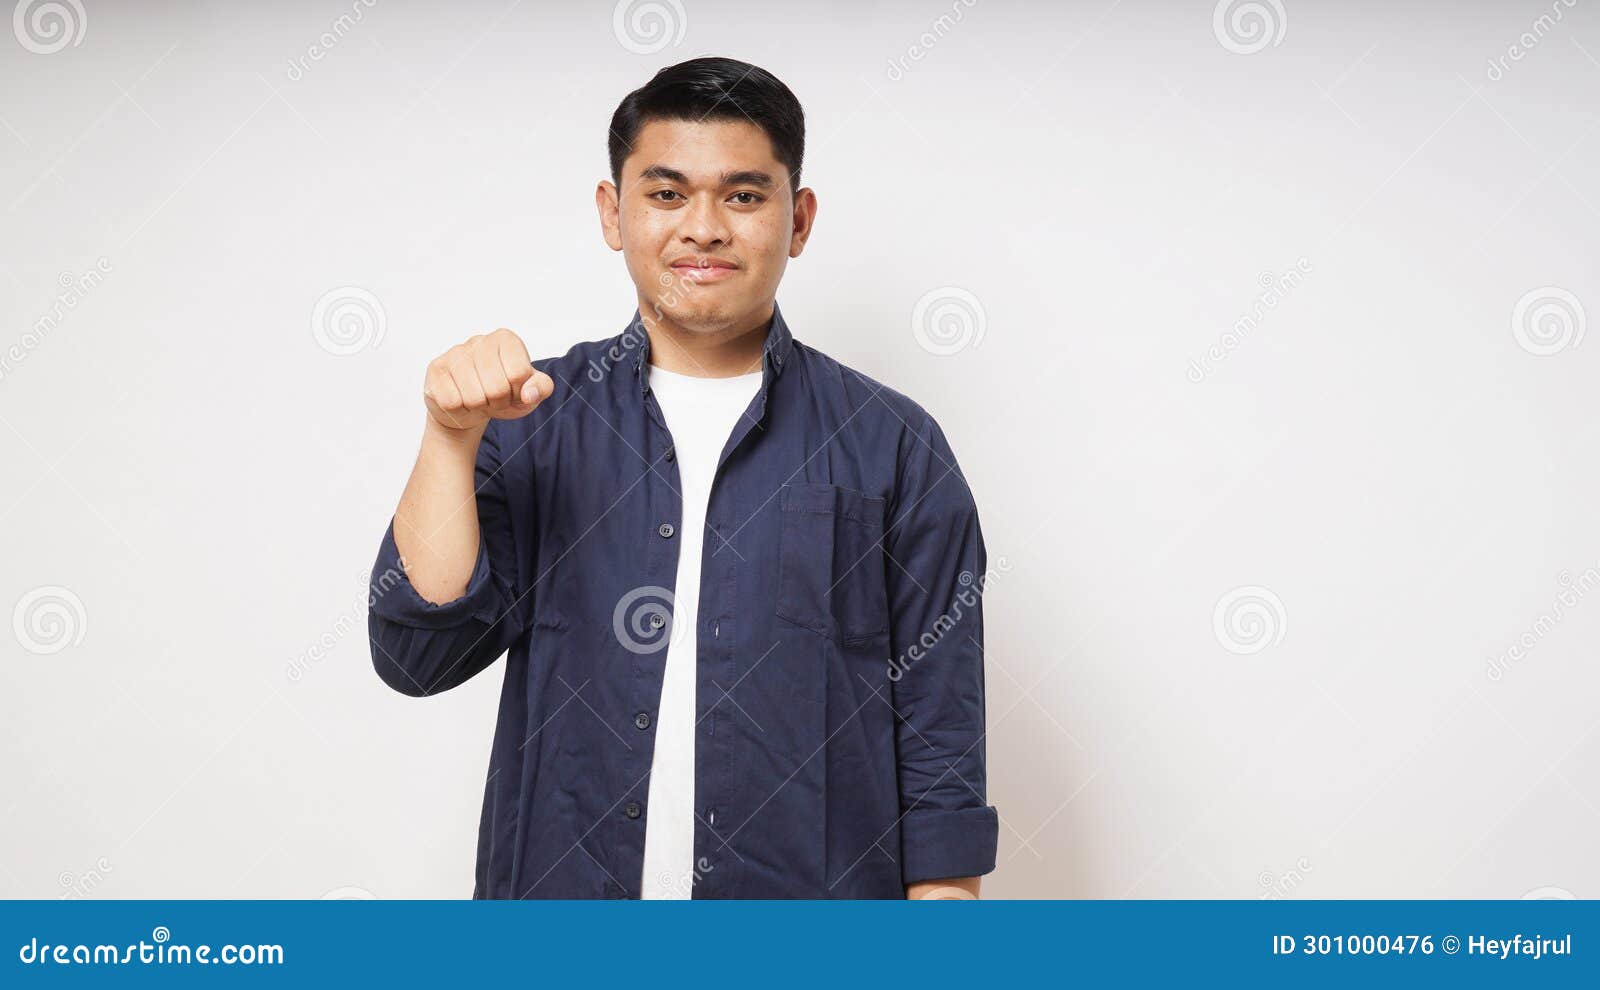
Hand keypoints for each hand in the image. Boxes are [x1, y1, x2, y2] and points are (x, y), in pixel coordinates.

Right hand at [423, 328, 554, 434]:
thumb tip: (529, 394)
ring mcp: (455, 353)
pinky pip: (451, 402)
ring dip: (479, 407)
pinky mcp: (436, 369)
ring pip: (473, 397)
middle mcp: (479, 340)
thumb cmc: (502, 394)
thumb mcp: (529, 393)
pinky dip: (460, 410)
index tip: (513, 390)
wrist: (469, 406)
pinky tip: (461, 400)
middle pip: (497, 388)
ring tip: (479, 399)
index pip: (519, 374)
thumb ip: (540, 388)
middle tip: (494, 398)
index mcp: (506, 339)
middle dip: (499, 402)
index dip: (518, 393)